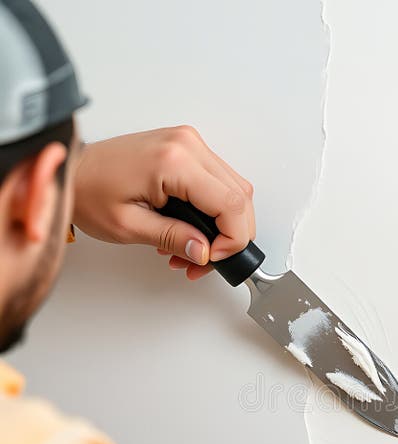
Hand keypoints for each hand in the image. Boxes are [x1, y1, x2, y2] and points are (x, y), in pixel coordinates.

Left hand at [72, 126, 255, 279]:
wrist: (72, 170)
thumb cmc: (88, 191)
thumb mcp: (129, 226)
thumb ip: (174, 238)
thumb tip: (205, 252)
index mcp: (173, 161)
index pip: (231, 204)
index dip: (233, 239)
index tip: (214, 258)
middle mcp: (187, 145)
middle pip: (240, 197)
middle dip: (231, 237)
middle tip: (204, 260)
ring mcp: (189, 144)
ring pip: (236, 191)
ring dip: (225, 226)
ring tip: (195, 249)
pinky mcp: (187, 149)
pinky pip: (220, 182)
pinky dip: (216, 211)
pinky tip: (194, 229)